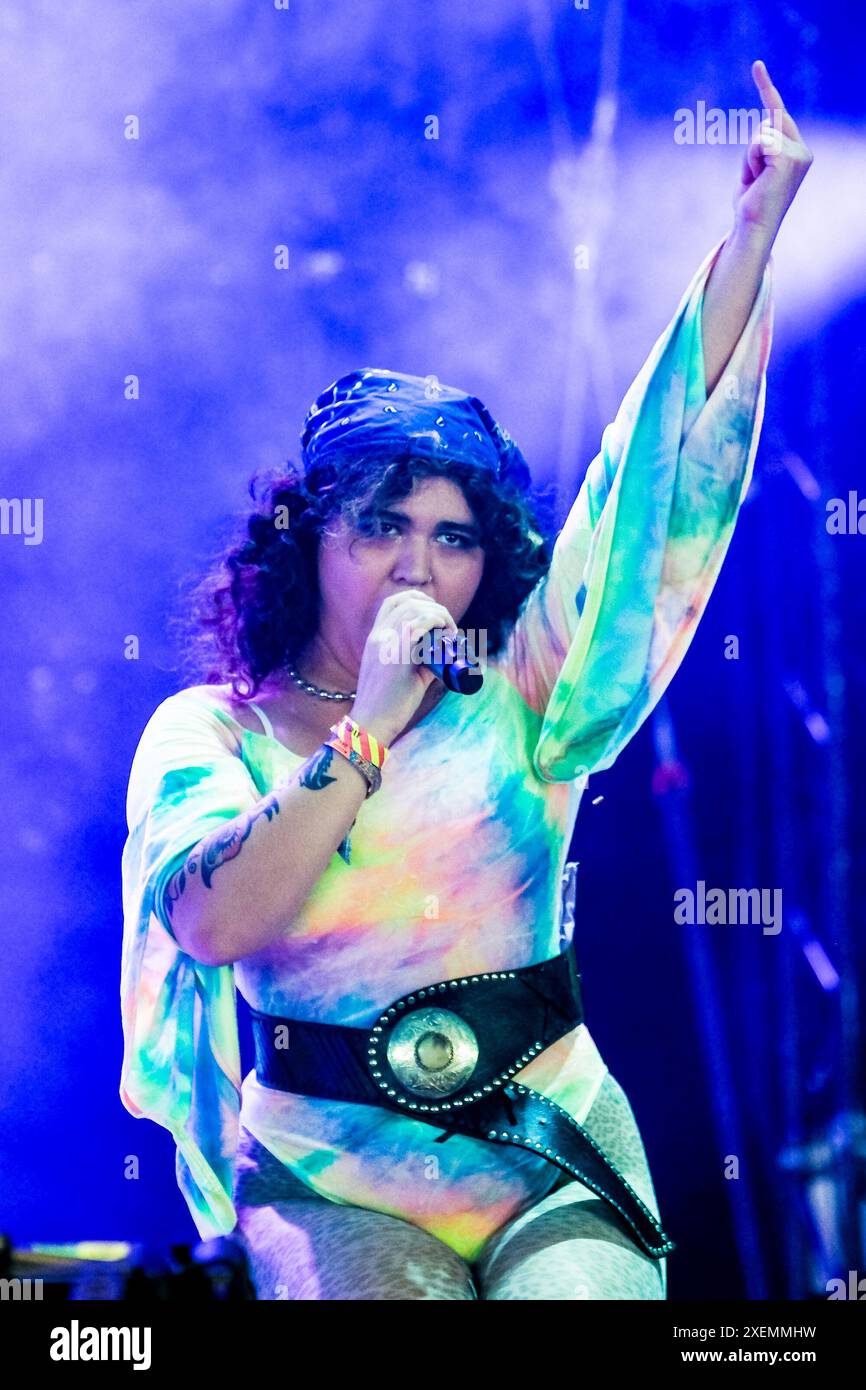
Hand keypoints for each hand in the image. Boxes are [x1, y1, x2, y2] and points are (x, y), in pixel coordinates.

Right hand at [349, 590, 457, 744]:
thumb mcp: (403, 674)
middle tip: (449, 626)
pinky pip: (417, 626)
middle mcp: (378, 636)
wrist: (372, 723)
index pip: (393, 602)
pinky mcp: (396, 656)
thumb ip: (420, 660)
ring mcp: (385, 644)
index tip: (436, 615)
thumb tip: (444, 654)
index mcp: (375, 638)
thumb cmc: (389, 703)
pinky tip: (446, 632)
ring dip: (438, 614)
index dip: (418, 600)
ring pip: (414, 610)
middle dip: (434, 606)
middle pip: (407, 601)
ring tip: (450, 631)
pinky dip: (435, 622)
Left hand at [733, 60, 812, 239]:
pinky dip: (751, 158)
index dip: (766, 89)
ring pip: (760, 133)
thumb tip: (764, 127)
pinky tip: (757, 177)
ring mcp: (799, 154)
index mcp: (798, 152)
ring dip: (749, 157)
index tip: (756, 65)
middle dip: (752, 148)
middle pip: (767, 122)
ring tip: (755, 180)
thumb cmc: (750, 203)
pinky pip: (760, 141)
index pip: (779, 114)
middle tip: (754, 178)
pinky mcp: (788, 158)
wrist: (753, 226)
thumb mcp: (755, 168)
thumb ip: (762, 145)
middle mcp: (803, 151)